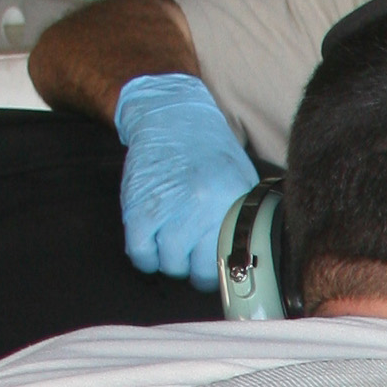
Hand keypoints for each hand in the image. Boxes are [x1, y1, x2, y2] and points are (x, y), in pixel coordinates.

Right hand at [113, 71, 260, 293]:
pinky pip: (139, 251)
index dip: (221, 270)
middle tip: (192, 258)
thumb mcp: (241, 179)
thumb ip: (245, 216)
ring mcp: (166, 207)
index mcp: (229, 200)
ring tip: (173, 247)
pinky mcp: (137, 206)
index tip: (216, 268)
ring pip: (168, 263)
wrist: (171, 117)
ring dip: (169, 262)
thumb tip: (250, 255)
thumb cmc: (210, 151)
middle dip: (193, 268)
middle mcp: (198, 206)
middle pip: (195, 268)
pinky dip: (145, 257)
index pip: (227, 260)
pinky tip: (152, 246)